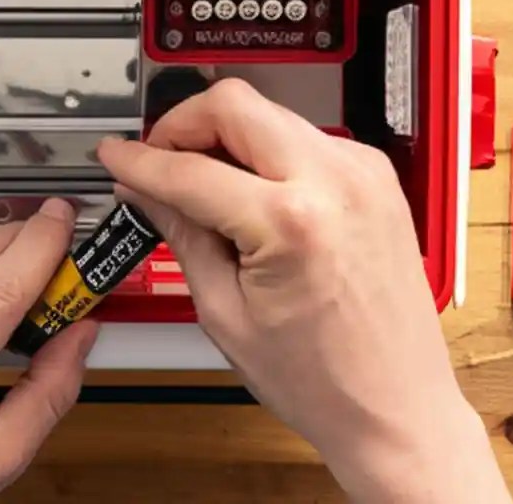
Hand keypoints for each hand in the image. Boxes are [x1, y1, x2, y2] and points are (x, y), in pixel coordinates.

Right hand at [98, 80, 508, 502]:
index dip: (139, 160)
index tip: (115, 155)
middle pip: (235, 103)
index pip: (191, 168)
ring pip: (271, 113)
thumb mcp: (225, 314)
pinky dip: (267, 154)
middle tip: (157, 159)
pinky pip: (305, 139)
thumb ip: (183, 235)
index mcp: (290, 222)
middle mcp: (334, 182)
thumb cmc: (323, 382)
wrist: (397, 408)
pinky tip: (249, 196)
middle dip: (183, 123)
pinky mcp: (377, 179)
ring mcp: (363, 174)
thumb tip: (146, 190)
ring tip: (200, 186)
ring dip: (226, 136)